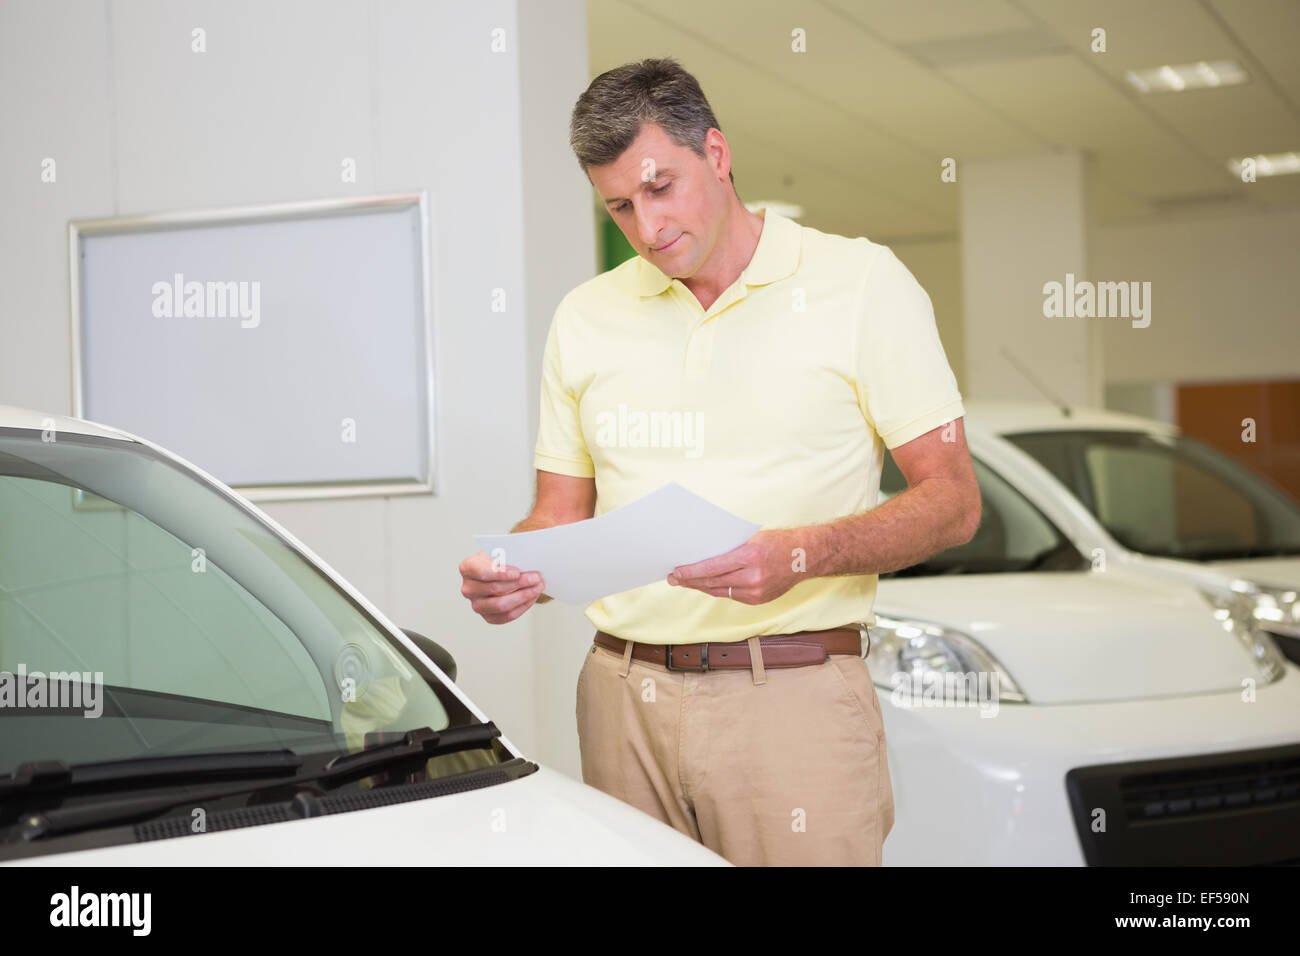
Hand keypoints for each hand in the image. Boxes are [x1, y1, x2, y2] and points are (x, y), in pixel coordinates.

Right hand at [458, 551, 546, 623]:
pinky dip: (523, 606)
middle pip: (494, 589)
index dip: (500, 573)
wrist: (497, 571)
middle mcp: (468, 588)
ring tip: (538, 587)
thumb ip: (509, 555)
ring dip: (524, 596)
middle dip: (519, 583)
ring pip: (501, 605)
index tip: (517, 572)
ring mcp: (477, 605)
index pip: (481, 572)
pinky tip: (532, 597)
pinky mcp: (488, 616)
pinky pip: (507, 616)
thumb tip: (528, 562)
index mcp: (467, 568)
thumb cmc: (499, 559)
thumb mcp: (501, 551)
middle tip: (537, 577)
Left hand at [665, 529, 802, 604]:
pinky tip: (706, 586)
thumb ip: (729, 548)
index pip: (712, 567)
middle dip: (691, 580)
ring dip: (701, 587)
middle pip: (713, 582)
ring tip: (686, 582)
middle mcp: (753, 577)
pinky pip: (731, 596)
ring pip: (720, 591)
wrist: (805, 557)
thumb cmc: (777, 542)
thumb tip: (702, 555)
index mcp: (750, 556)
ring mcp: (756, 591)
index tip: (677, 572)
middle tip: (675, 578)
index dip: (691, 571)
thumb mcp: (752, 538)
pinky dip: (717, 590)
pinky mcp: (758, 600)